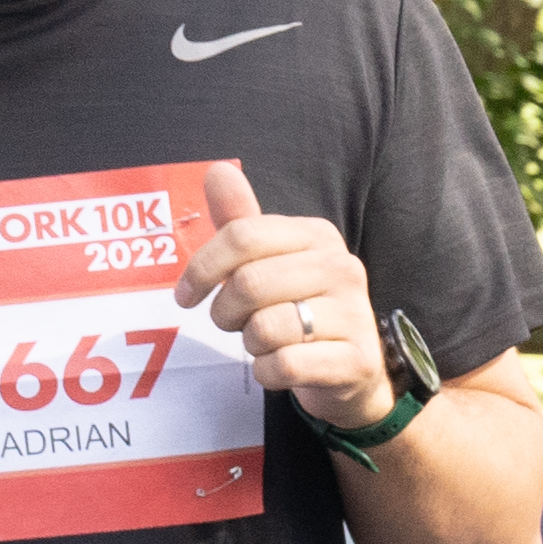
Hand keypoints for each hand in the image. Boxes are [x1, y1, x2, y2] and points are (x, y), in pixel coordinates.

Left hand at [174, 163, 394, 429]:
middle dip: (224, 312)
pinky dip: (269, 372)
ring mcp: (355, 314)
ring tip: (265, 343)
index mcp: (318, 236)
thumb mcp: (270, 263)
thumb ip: (241, 222)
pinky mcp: (356, 360)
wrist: (352, 370)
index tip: (186, 294)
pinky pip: (285, 365)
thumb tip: (216, 170)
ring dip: (250, 344)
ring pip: (265, 328)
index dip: (202, 268)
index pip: (242, 236)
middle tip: (232, 323)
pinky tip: (281, 367)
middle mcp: (343, 268)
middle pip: (248, 284)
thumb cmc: (300, 309)